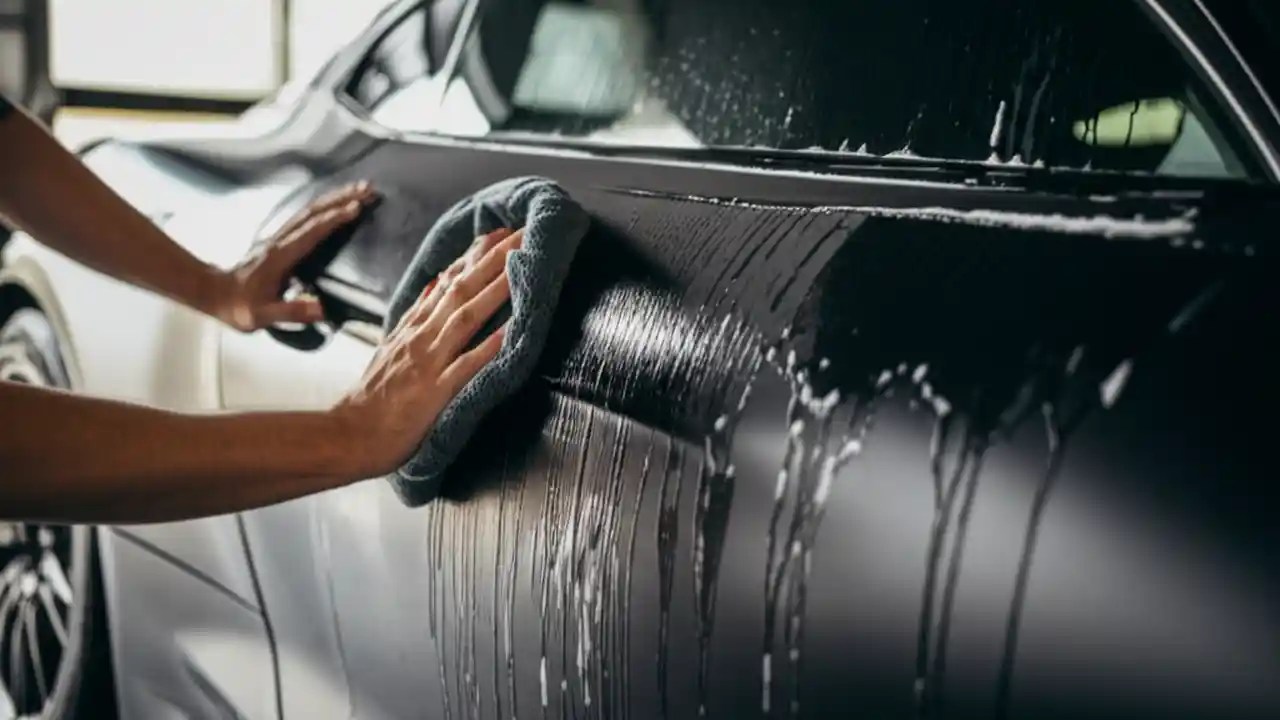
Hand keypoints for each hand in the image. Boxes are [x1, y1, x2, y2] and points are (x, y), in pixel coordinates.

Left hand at [216, 181, 377, 331]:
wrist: (215, 294)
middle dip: (342, 198)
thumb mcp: (262, 316)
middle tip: (370, 189)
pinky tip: (338, 201)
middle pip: (314, 212)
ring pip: (311, 210)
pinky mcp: (282, 239)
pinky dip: (326, 205)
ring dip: (336, 197)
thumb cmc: (240, 307)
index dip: (334, 219)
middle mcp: (281, 240)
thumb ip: (291, 312)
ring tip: (361, 188)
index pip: (311, 232)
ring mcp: (280, 237)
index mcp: (281, 256)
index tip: (357, 207)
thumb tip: (322, 309)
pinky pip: (307, 216)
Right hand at [332, 227, 521, 477]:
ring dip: (496, 288)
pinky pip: (466, 366)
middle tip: (523, 232)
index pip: (446, 282)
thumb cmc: (374, 398)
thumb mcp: (391, 347)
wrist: (348, 434)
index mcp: (413, 327)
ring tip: (523, 265)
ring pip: (465, 316)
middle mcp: (422, 337)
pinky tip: (513, 331)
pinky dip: (489, 347)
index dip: (474, 255)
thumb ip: (415, 316)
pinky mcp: (434, 392)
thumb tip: (435, 282)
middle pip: (461, 289)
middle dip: (494, 259)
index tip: (499, 233)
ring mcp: (428, 362)